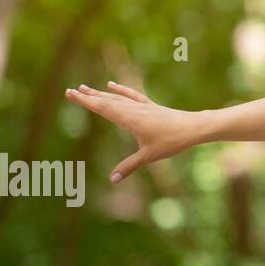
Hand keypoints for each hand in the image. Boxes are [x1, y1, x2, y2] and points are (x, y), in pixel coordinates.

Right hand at [63, 81, 201, 182]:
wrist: (194, 127)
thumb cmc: (172, 141)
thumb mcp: (149, 156)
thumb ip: (129, 166)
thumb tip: (112, 180)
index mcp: (130, 119)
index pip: (103, 108)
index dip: (86, 101)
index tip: (71, 94)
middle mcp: (134, 109)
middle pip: (107, 101)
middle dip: (88, 96)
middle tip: (70, 91)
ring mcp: (143, 106)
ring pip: (118, 98)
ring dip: (101, 93)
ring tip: (86, 88)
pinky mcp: (151, 106)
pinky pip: (132, 96)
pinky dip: (121, 90)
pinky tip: (112, 85)